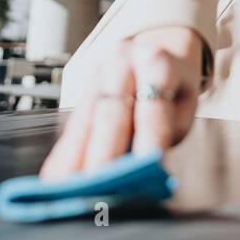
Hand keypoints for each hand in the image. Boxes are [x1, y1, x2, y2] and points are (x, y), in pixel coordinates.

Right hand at [39, 25, 203, 178]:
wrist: (153, 48)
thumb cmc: (172, 86)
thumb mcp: (182, 105)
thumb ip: (165, 133)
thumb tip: (142, 170)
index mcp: (156, 63)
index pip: (152, 107)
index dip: (149, 140)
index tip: (145, 168)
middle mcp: (121, 63)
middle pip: (111, 114)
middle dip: (105, 155)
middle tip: (102, 188)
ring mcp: (95, 75)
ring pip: (84, 122)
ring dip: (76, 161)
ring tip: (72, 191)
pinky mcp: (79, 92)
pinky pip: (71, 128)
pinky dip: (64, 157)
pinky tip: (57, 179)